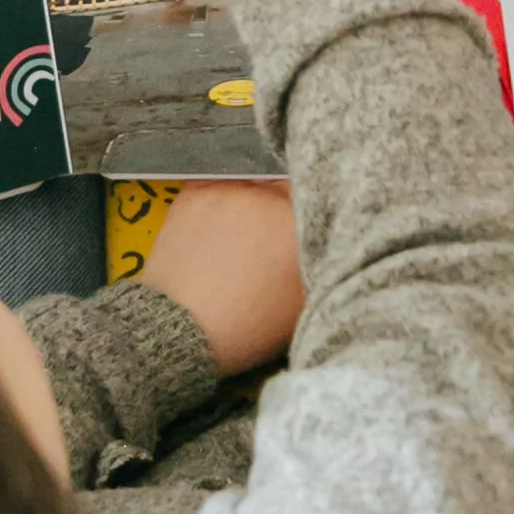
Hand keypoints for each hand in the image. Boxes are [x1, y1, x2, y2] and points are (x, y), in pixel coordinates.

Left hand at [138, 181, 305, 378]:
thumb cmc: (248, 325)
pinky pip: (221, 187)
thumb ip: (324, 260)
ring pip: (253, 185)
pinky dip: (225, 204)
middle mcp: (263, 196)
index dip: (317, 212)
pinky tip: (220, 231)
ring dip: (254, 204)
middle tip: (274, 238)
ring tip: (244, 237)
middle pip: (286, 187)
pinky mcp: (195, 192)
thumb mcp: (305, 300)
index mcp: (296, 223)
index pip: (320, 196)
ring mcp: (226, 190)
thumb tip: (330, 240)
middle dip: (284, 208)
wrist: (182, 328)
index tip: (307, 229)